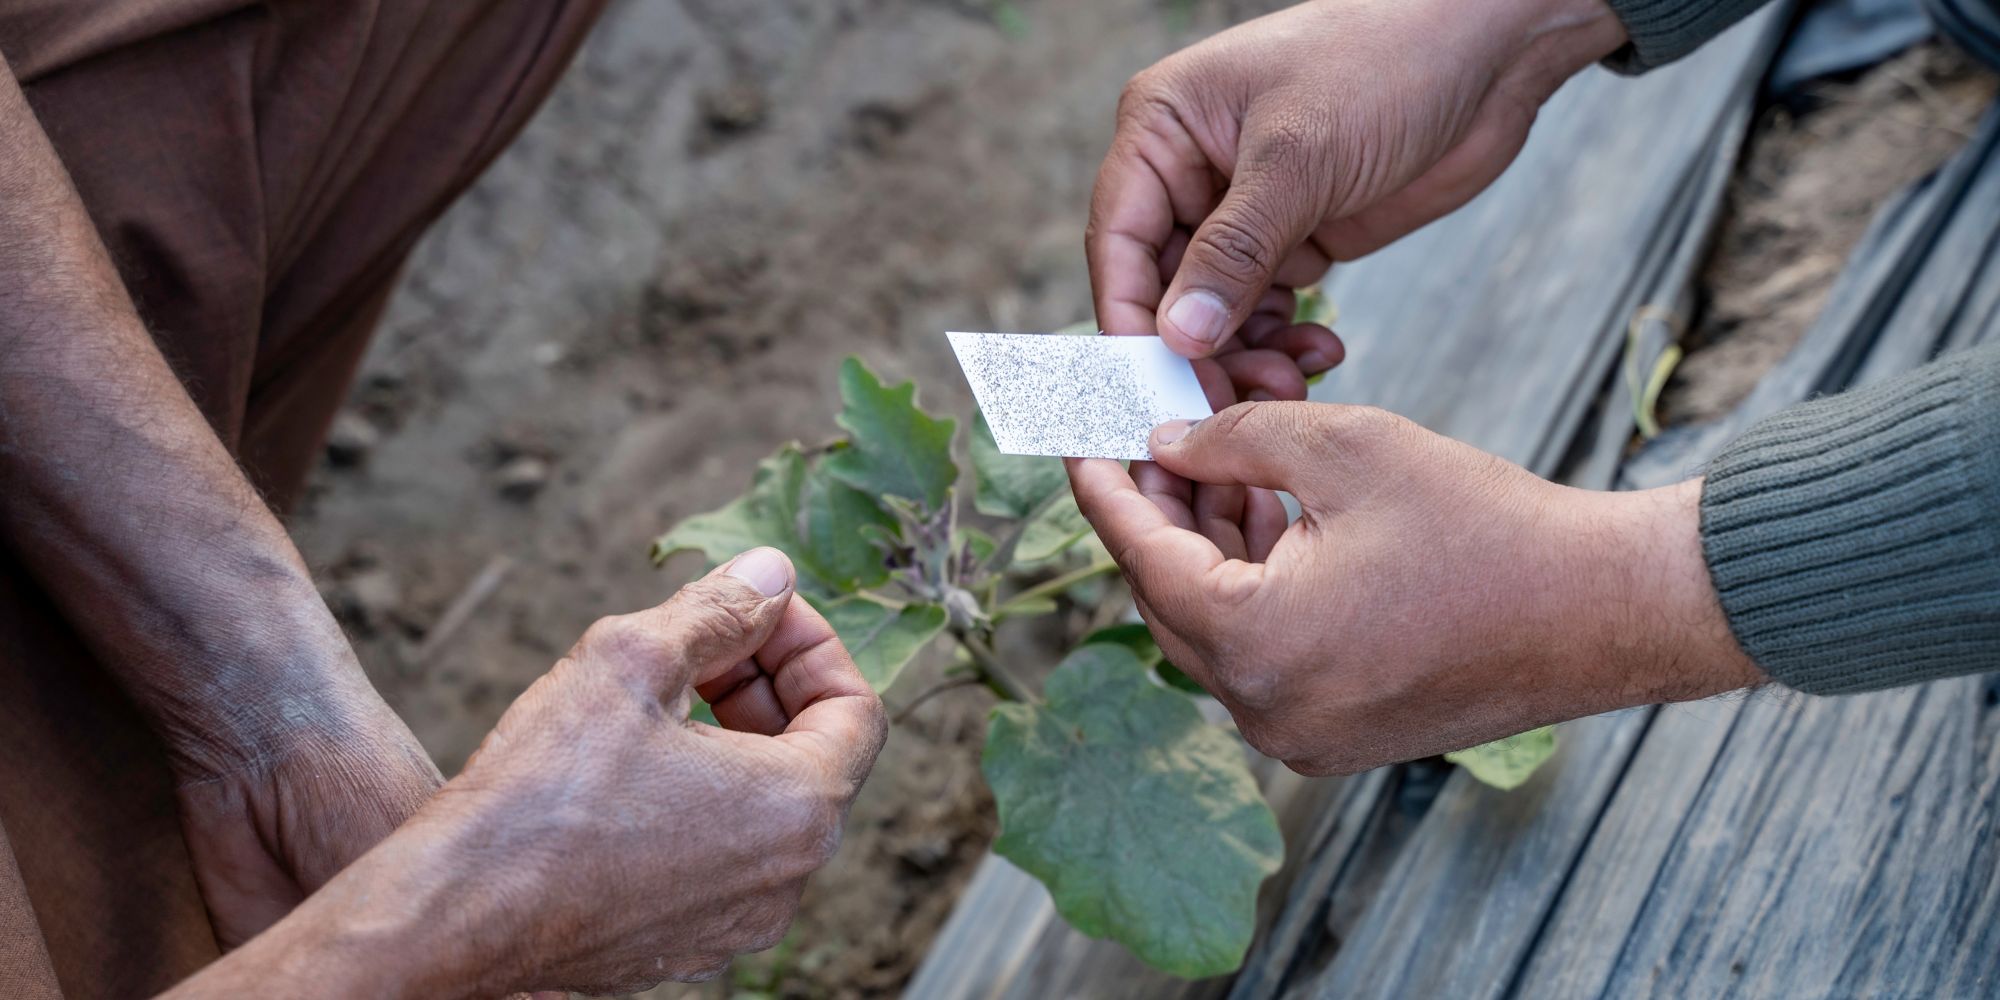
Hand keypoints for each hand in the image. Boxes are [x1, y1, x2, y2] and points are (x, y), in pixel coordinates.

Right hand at [167, 548, 886, 997]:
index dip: (808, 642)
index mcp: (799, 811)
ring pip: (763, 805)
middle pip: (813, 754)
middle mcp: (785, 880)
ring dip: (726, 737)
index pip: (857, 707)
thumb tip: (770, 574)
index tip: (752, 611)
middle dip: (762, 683)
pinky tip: (623, 765)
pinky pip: (719, 853)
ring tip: (649, 698)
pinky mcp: (684, 943)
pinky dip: (696, 796)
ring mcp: (736, 921)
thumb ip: (719, 609)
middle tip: (694, 644)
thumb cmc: (538, 797)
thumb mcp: (632, 661)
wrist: (449, 919)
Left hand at [1069, 403, 1764, 774]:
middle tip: (1153, 440)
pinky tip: (1270, 519)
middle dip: (1160, 514)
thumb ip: (1233, 440)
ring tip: (1223, 463)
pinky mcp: (1340, 735)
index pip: (1140, 555)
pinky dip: (1256, 590)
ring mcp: (1302, 736)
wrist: (1607, 608)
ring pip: (1217, 629)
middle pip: (1170, 599)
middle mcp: (1264, 711)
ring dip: (1211, 548)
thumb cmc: (1486, 524)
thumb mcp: (1345, 449)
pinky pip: (1266, 658)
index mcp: (1253, 645)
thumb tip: (1164, 445)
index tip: (1078, 438)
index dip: (1104, 486)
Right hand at [1087, 0, 1628, 358]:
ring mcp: (1244, 209)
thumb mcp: (1298, 157)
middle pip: (1163, 287)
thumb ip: (1233, 251)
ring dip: (1244, 356)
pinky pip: (1266, 310)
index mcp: (1164, 127)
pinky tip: (1319, 356)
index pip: (1120, 240)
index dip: (1129, 319)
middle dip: (1196, 350)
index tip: (1150, 387)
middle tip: (1228, 404)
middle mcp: (1192, 170)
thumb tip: (1177, 335)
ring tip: (1288, 384)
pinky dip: (1284, 343)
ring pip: (1214, 311)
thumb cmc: (1386, 60)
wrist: (1492, 51)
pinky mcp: (1296, 237)